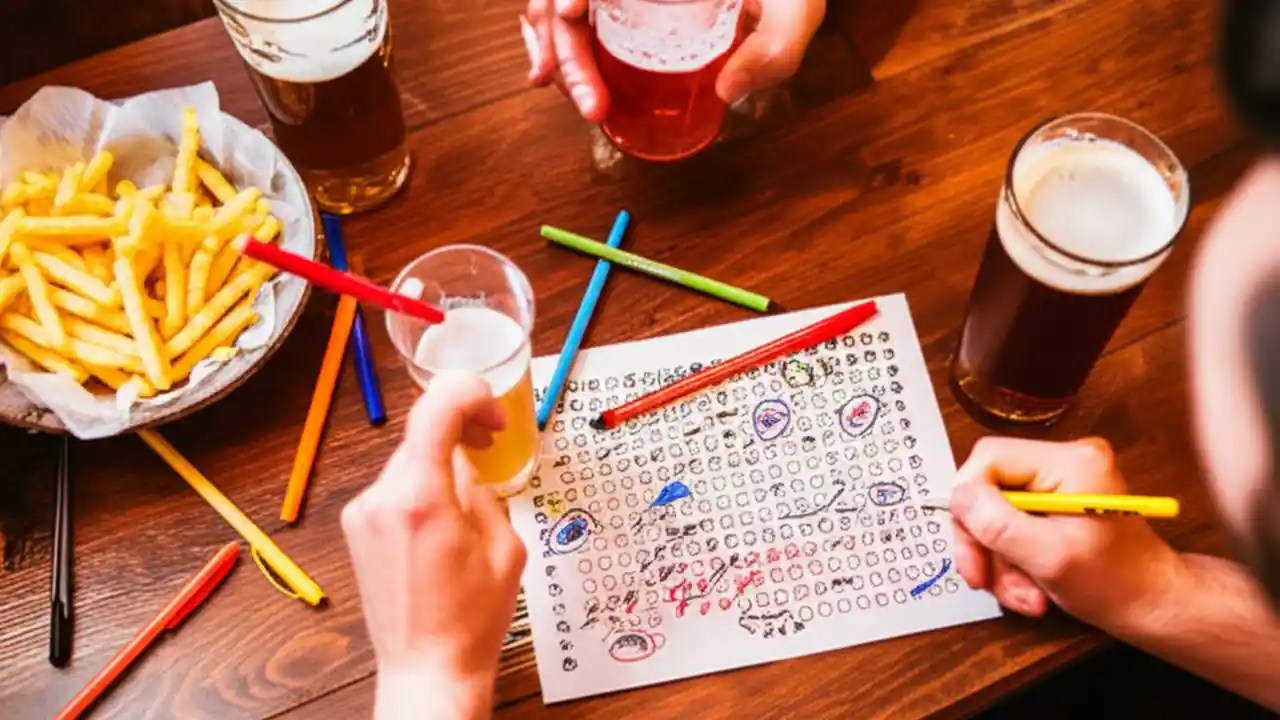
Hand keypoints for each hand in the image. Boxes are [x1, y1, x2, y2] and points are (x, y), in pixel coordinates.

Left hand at [341, 370, 526, 719]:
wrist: (428, 667)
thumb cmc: (470, 619)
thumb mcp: (504, 544)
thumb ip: (483, 488)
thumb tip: (468, 458)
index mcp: (421, 499)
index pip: (436, 408)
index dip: (471, 394)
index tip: (493, 413)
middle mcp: (382, 499)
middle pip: (422, 431)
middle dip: (461, 430)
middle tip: (491, 444)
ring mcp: (362, 513)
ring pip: (409, 458)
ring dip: (440, 460)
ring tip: (467, 499)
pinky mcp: (356, 527)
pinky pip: (394, 485)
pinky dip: (421, 485)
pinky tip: (442, 521)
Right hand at [521, 0, 825, 120]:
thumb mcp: (796, 5)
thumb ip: (775, 45)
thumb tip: (727, 91)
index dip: (565, 2)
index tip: (575, 29)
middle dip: (565, 51)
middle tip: (593, 108)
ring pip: (554, 0)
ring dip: (556, 51)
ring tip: (583, 103)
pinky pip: (569, 6)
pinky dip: (556, 38)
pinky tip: (556, 73)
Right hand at [949, 437, 1186, 634]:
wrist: (1154, 606)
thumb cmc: (1119, 585)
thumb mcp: (1050, 558)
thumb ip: (999, 524)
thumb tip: (958, 496)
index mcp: (1072, 462)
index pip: (988, 459)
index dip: (969, 501)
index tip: (972, 546)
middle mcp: (1066, 460)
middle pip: (988, 486)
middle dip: (984, 539)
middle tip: (983, 577)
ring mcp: (1061, 480)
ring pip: (996, 510)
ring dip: (998, 558)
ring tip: (1021, 593)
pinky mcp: (1057, 500)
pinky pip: (1012, 522)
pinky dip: (1012, 558)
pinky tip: (1029, 586)